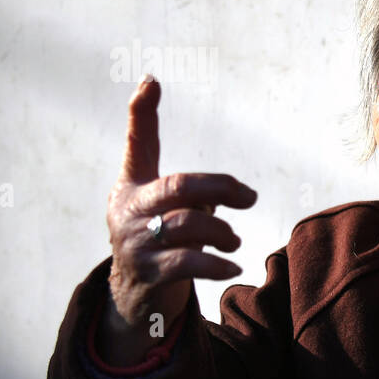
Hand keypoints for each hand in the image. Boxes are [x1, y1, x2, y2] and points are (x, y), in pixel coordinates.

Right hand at [101, 75, 256, 359]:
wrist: (133, 297)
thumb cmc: (159, 241)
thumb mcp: (166, 210)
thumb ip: (192, 193)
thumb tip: (234, 194)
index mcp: (133, 187)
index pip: (138, 144)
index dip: (142, 113)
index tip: (151, 81)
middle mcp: (129, 210)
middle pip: (179, 186)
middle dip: (221, 188)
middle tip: (250, 197)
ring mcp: (136, 242)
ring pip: (188, 225)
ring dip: (222, 232)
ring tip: (234, 241)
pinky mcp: (148, 274)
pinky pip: (188, 263)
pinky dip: (217, 265)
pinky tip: (233, 267)